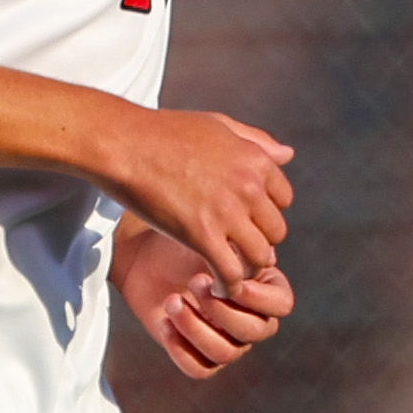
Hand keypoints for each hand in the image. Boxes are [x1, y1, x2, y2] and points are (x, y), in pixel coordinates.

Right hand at [101, 110, 293, 289]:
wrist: (124, 145)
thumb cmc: (165, 132)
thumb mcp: (219, 125)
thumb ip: (256, 141)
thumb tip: (288, 155)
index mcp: (256, 160)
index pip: (283, 199)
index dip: (265, 212)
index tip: (247, 221)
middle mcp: (250, 186)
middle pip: (276, 230)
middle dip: (259, 241)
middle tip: (238, 249)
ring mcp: (228, 212)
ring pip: (259, 256)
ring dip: (247, 267)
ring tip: (231, 272)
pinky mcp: (202, 235)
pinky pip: (231, 272)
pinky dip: (229, 285)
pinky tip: (218, 287)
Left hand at [114, 226, 291, 379]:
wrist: (149, 256)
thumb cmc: (189, 240)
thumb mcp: (216, 238)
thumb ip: (241, 250)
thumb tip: (268, 256)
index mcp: (266, 289)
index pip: (281, 305)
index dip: (259, 298)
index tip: (231, 279)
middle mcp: (253, 318)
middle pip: (254, 332)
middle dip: (222, 310)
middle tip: (195, 281)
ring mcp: (227, 339)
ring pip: (225, 353)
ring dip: (196, 327)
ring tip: (172, 300)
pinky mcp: (199, 354)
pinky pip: (199, 369)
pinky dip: (181, 349)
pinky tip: (165, 323)